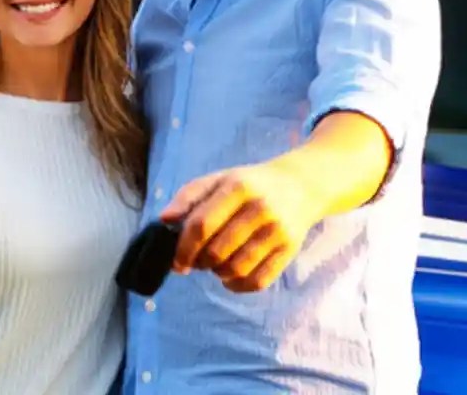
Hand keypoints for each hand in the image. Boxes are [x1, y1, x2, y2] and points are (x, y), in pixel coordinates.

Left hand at [160, 159, 324, 292]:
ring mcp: (277, 231)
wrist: (301, 185)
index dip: (183, 248)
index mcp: (237, 187)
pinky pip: (259, 281)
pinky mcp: (290, 250)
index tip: (175, 261)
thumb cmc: (248, 184)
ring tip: (215, 265)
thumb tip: (164, 219)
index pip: (201, 225)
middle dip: (199, 262)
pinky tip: (230, 278)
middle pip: (216, 251)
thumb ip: (188, 197)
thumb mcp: (217, 180)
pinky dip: (238, 286)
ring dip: (218, 274)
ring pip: (236, 269)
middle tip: (196, 261)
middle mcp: (260, 208)